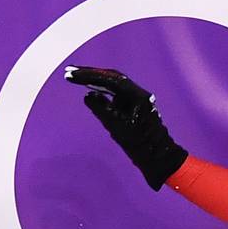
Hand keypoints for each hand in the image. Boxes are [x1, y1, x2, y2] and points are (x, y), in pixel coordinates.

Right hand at [64, 66, 188, 189]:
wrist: (158, 156)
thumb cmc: (140, 144)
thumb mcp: (116, 126)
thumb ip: (101, 109)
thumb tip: (89, 95)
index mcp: (138, 96)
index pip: (111, 79)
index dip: (89, 75)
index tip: (71, 74)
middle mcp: (139, 93)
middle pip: (112, 78)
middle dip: (91, 74)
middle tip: (69, 72)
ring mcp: (138, 99)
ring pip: (114, 84)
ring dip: (95, 80)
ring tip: (75, 77)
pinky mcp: (135, 105)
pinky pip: (116, 93)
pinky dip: (102, 89)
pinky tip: (90, 88)